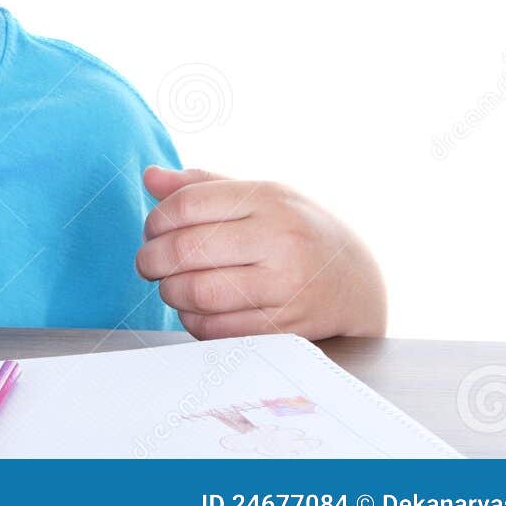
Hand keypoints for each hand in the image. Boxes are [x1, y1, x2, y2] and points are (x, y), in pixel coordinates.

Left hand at [135, 167, 386, 340]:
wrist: (357, 281)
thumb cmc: (296, 231)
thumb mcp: (260, 195)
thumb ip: (202, 185)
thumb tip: (150, 176)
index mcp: (268, 199)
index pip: (188, 204)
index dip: (156, 220)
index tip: (152, 231)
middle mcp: (280, 239)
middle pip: (187, 249)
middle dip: (152, 259)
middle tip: (149, 263)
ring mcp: (287, 285)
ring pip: (199, 292)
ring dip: (170, 292)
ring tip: (171, 286)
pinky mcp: (288, 326)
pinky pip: (219, 329)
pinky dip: (194, 321)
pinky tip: (195, 311)